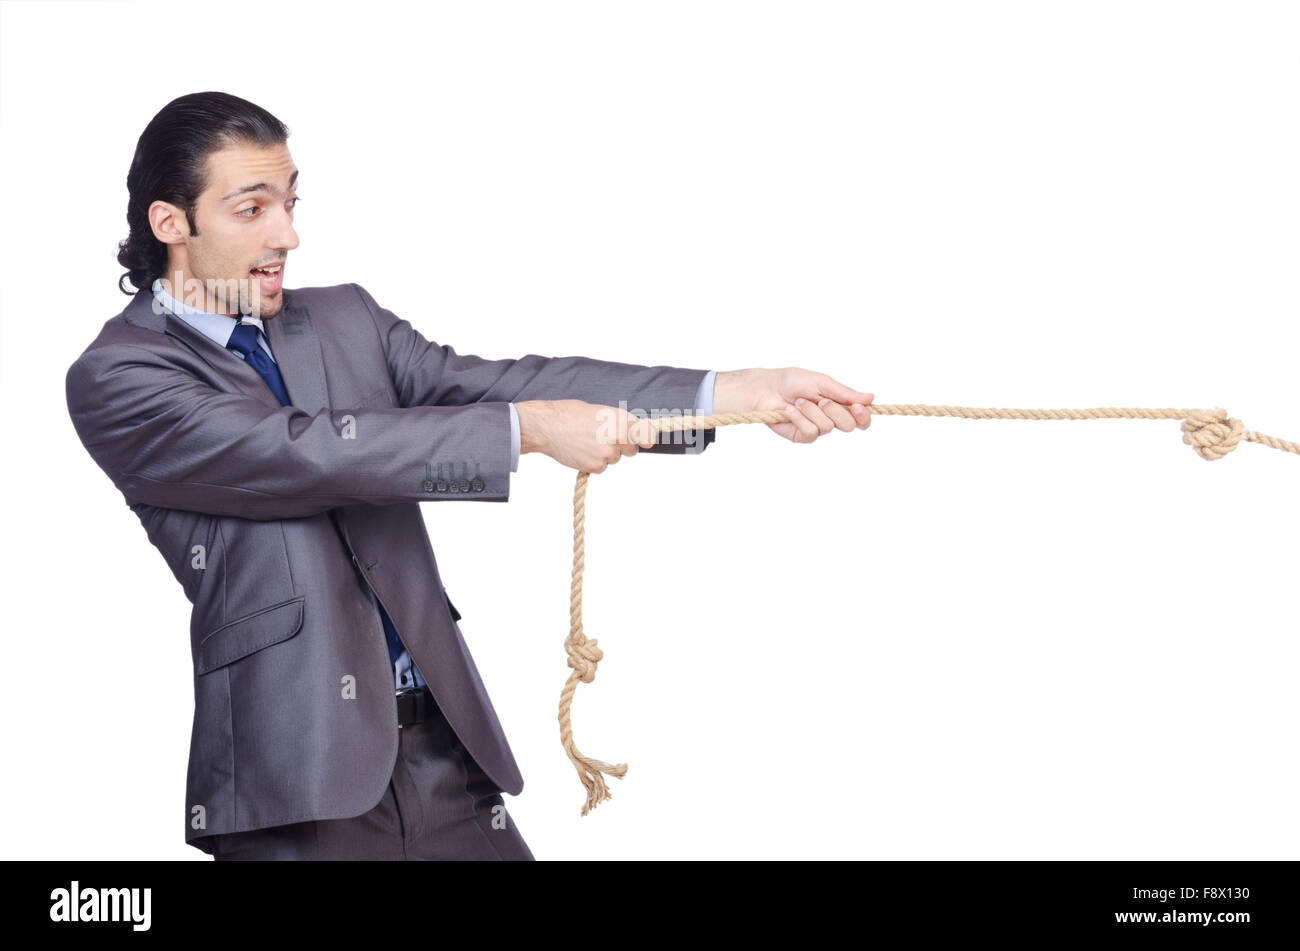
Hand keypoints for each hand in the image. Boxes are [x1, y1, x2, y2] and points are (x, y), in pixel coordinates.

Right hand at [514, 399, 657, 472]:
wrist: (548, 427)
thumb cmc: (569, 414)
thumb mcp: (599, 410)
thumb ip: (619, 421)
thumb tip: (633, 430)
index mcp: (621, 419)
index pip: (646, 433)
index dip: (646, 438)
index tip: (648, 442)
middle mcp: (618, 436)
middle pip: (631, 450)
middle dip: (621, 447)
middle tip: (602, 438)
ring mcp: (609, 453)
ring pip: (615, 459)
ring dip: (605, 454)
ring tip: (586, 442)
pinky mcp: (597, 466)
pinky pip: (602, 467)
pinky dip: (594, 462)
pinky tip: (581, 451)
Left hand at [713, 368, 873, 443]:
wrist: (767, 389)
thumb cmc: (793, 381)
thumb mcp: (822, 383)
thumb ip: (845, 393)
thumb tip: (870, 398)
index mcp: (839, 403)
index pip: (860, 417)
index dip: (863, 415)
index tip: (856, 407)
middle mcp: (831, 418)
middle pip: (849, 425)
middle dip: (835, 410)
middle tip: (821, 399)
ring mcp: (817, 428)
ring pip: (828, 427)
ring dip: (812, 410)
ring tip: (798, 401)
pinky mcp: (803, 436)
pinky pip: (811, 432)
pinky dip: (800, 419)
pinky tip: (790, 411)